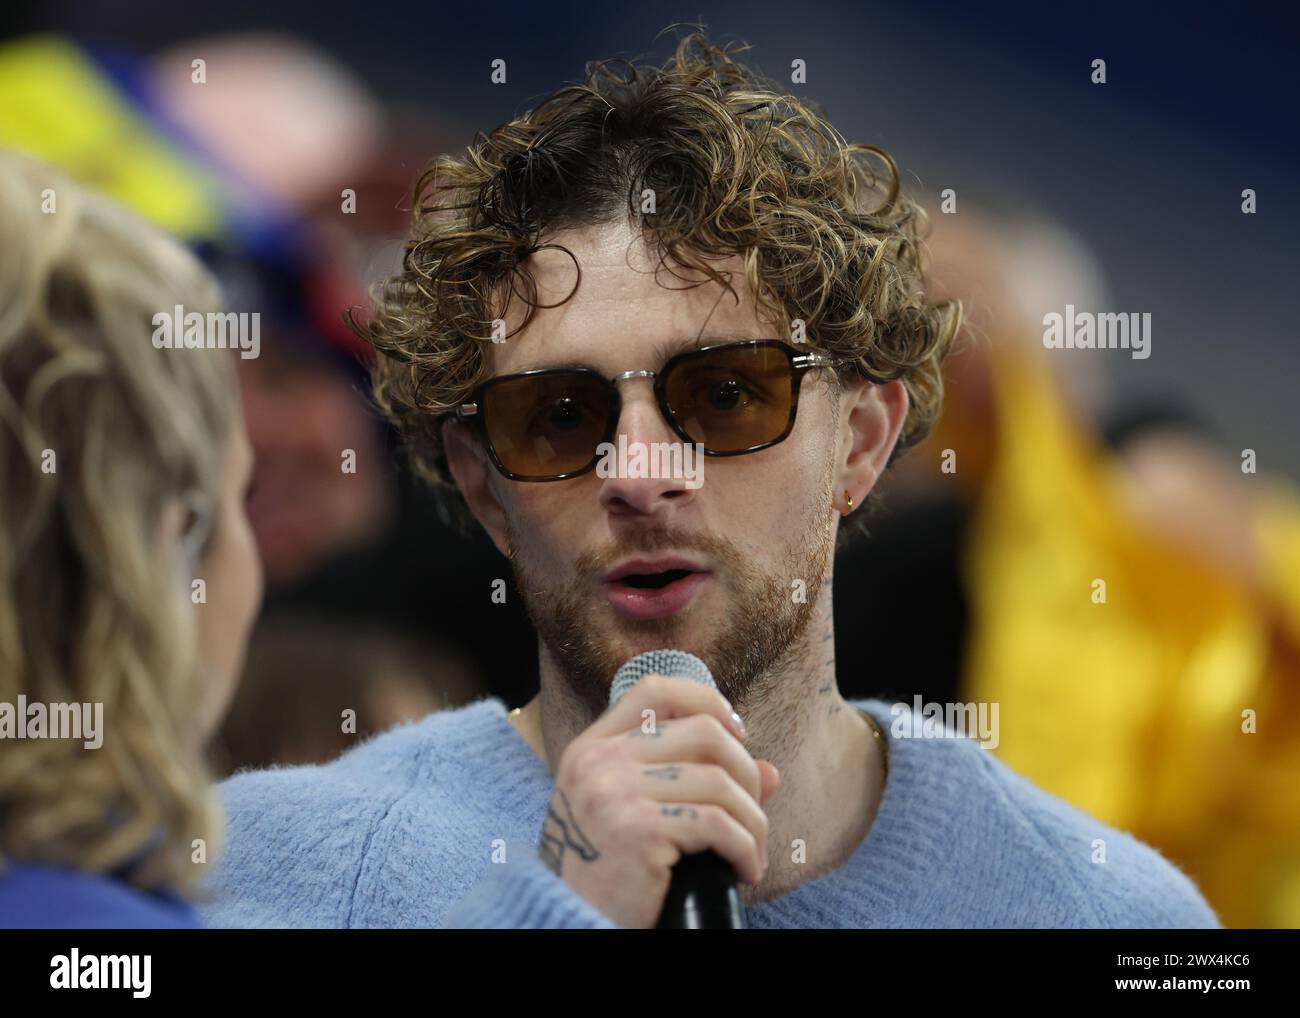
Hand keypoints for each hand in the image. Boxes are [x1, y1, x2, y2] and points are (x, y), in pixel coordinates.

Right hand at [537, 674, 779, 927]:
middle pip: (703, 731)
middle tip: (753, 815)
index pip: (654, 691)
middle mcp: (598, 761)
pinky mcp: (637, 829)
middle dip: (746, 772)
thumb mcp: (640, 816)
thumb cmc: (610, 877)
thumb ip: (696, 783)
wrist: (574, 926)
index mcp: (591, 749)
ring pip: (720, 780)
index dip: (707, 701)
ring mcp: (614, 792)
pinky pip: (719, 824)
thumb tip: (769, 772)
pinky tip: (745, 871)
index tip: (739, 734)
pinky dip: (746, 848)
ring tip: (752, 853)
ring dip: (753, 821)